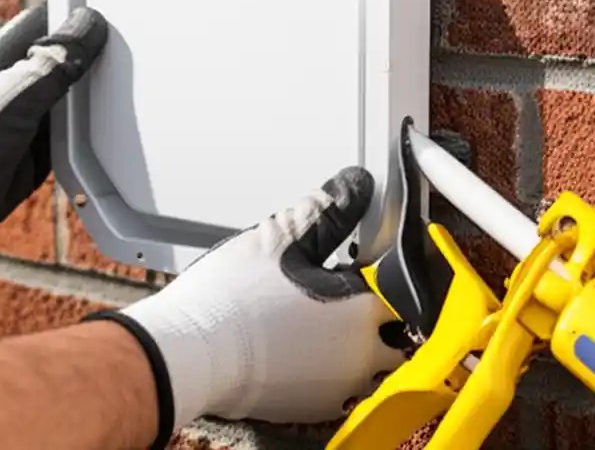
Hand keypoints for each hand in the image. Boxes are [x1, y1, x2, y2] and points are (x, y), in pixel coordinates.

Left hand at [0, 2, 106, 270]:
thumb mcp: (16, 93)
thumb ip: (55, 62)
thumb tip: (88, 25)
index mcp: (2, 56)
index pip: (45, 21)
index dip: (75, 11)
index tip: (110, 7)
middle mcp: (15, 84)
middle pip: (62, 59)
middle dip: (90, 54)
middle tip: (130, 47)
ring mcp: (25, 118)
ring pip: (69, 98)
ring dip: (91, 96)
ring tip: (130, 83)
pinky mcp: (35, 151)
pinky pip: (69, 135)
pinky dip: (88, 132)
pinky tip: (111, 127)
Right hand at [89, 168, 404, 442]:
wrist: (190, 355)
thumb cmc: (230, 301)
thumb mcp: (279, 238)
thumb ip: (326, 211)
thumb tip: (353, 186)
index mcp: (362, 312)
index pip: (404, 286)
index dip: (388, 267)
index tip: (369, 258)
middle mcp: (361, 356)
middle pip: (397, 331)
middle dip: (382, 311)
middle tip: (347, 288)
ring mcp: (339, 388)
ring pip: (374, 364)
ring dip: (363, 344)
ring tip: (327, 320)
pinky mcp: (315, 408)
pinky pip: (344, 387)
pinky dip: (335, 368)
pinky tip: (306, 347)